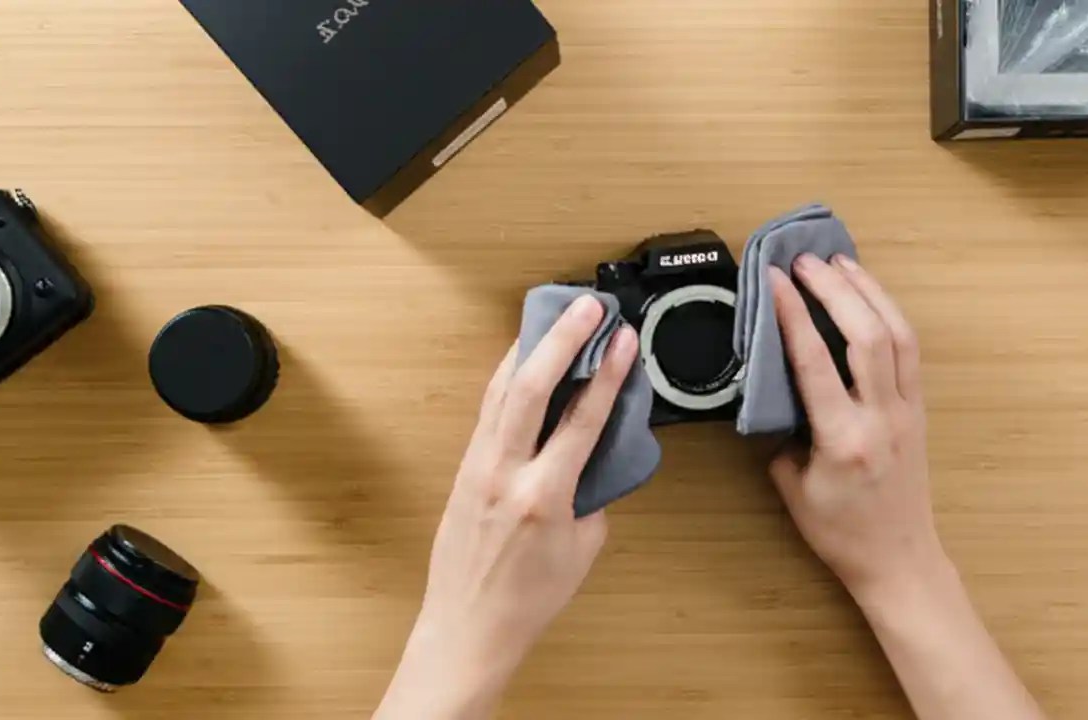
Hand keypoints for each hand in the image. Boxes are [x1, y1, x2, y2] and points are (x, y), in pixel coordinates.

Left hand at [375, 295, 638, 719]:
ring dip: (530, 347)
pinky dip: (509, 377)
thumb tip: (595, 451)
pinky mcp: (463, 467)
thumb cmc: (529, 599)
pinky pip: (489, 410)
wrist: (468, 627)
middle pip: (530, 386)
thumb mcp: (583, 548)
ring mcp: (477, 466)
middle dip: (561, 338)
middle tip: (588, 305)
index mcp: (542, 496)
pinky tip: (523, 360)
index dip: (607, 373)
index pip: (582, 418)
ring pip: (501, 389)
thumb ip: (592, 492)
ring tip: (555, 315)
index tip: (623, 338)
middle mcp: (503, 472)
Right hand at [767, 254, 947, 603]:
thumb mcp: (792, 488)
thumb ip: (782, 434)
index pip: (815, 362)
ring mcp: (908, 410)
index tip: (774, 279)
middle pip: (867, 335)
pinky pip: (909, 350)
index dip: (793, 314)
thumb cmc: (840, 533)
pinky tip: (868, 296)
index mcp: (844, 439)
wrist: (899, 559)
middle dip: (835, 289)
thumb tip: (776, 392)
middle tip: (804, 261)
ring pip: (898, 334)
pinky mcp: (920, 409)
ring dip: (868, 291)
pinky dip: (888, 313)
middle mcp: (882, 417)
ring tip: (840, 262)